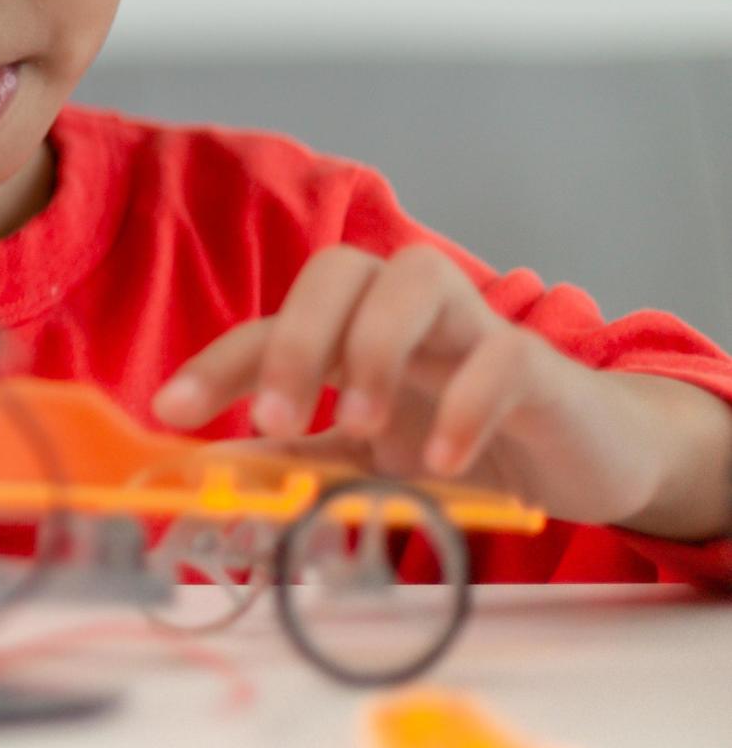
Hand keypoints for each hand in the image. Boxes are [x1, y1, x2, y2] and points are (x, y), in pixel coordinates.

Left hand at [153, 243, 726, 533]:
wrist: (578, 458)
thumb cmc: (457, 443)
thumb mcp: (361, 462)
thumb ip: (292, 462)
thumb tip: (210, 478)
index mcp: (348, 331)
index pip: (269, 325)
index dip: (217, 363)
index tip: (170, 410)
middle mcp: (402, 311)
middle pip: (336, 270)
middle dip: (295, 339)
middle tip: (274, 417)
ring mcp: (473, 327)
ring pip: (416, 276)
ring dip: (375, 347)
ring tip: (358, 425)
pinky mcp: (539, 365)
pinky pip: (502, 354)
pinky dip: (466, 403)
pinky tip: (442, 460)